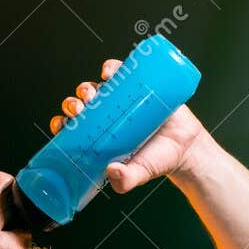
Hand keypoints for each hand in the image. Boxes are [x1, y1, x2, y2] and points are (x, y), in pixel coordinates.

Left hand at [49, 57, 209, 192]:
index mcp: (100, 137)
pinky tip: (108, 72)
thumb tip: (112, 172)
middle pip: (81, 106)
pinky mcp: (138, 85)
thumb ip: (126, 181)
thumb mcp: (140, 174)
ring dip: (87, 87)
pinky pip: (120, 71)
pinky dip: (112, 68)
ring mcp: (121, 99)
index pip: (73, 128)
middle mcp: (106, 116)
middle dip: (74, 104)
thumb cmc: (158, 160)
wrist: (186, 146)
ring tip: (92, 93)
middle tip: (80, 108)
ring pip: (96, 88)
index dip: (63, 123)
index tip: (62, 124)